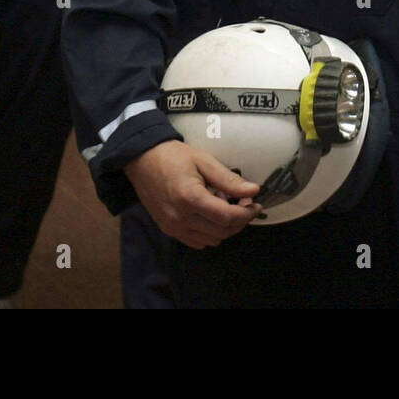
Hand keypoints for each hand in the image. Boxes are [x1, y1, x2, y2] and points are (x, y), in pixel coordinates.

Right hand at [125, 140, 261, 248]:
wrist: (142, 160)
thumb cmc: (173, 156)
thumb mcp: (203, 161)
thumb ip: (228, 179)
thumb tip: (253, 190)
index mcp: (190, 198)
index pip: (227, 217)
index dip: (246, 213)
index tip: (256, 204)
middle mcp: (180, 217)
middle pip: (222, 231)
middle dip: (240, 220)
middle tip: (246, 204)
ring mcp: (173, 226)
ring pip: (212, 239)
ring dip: (226, 228)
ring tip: (228, 208)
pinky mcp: (168, 229)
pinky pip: (197, 242)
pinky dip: (211, 234)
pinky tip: (213, 217)